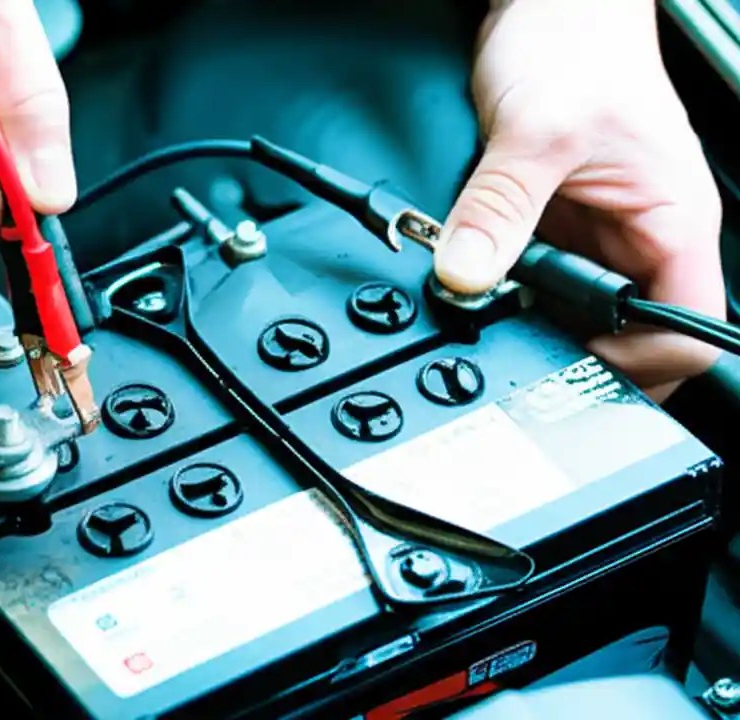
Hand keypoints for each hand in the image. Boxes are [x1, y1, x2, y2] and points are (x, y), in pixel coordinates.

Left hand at [434, 0, 725, 399]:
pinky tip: (484, 277)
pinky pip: (541, 277)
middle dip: (575, 346)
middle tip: (520, 335)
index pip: (688, 329)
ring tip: (497, 304)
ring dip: (538, 316)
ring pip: (579, 310)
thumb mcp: (535, 132)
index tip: (578, 361)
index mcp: (675, 223)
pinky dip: (512, 286)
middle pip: (627, 333)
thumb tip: (466, 275)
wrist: (548, 10)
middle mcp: (645, 236)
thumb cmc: (575, 48)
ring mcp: (602, 232)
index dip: (640, 363)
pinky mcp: (560, 222)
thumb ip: (499, 209)